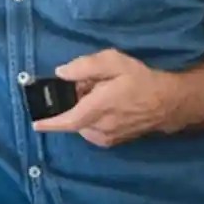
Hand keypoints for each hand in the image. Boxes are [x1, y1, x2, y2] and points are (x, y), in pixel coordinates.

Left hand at [32, 48, 182, 147]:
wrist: (168, 102)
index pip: (68, 120)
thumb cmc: (140, 79)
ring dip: (83, 110)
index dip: (50, 123)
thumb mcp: (113, 62)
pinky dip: (91, 118)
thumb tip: (61, 73)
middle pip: (74, 117)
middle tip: (88, 85)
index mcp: (99, 108)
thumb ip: (85, 67)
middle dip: (73, 102)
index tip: (34, 123)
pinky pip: (92, 129)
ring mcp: (108, 137)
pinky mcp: (113, 141)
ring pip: (82, 123)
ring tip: (100, 93)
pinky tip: (105, 105)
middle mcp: (101, 127)